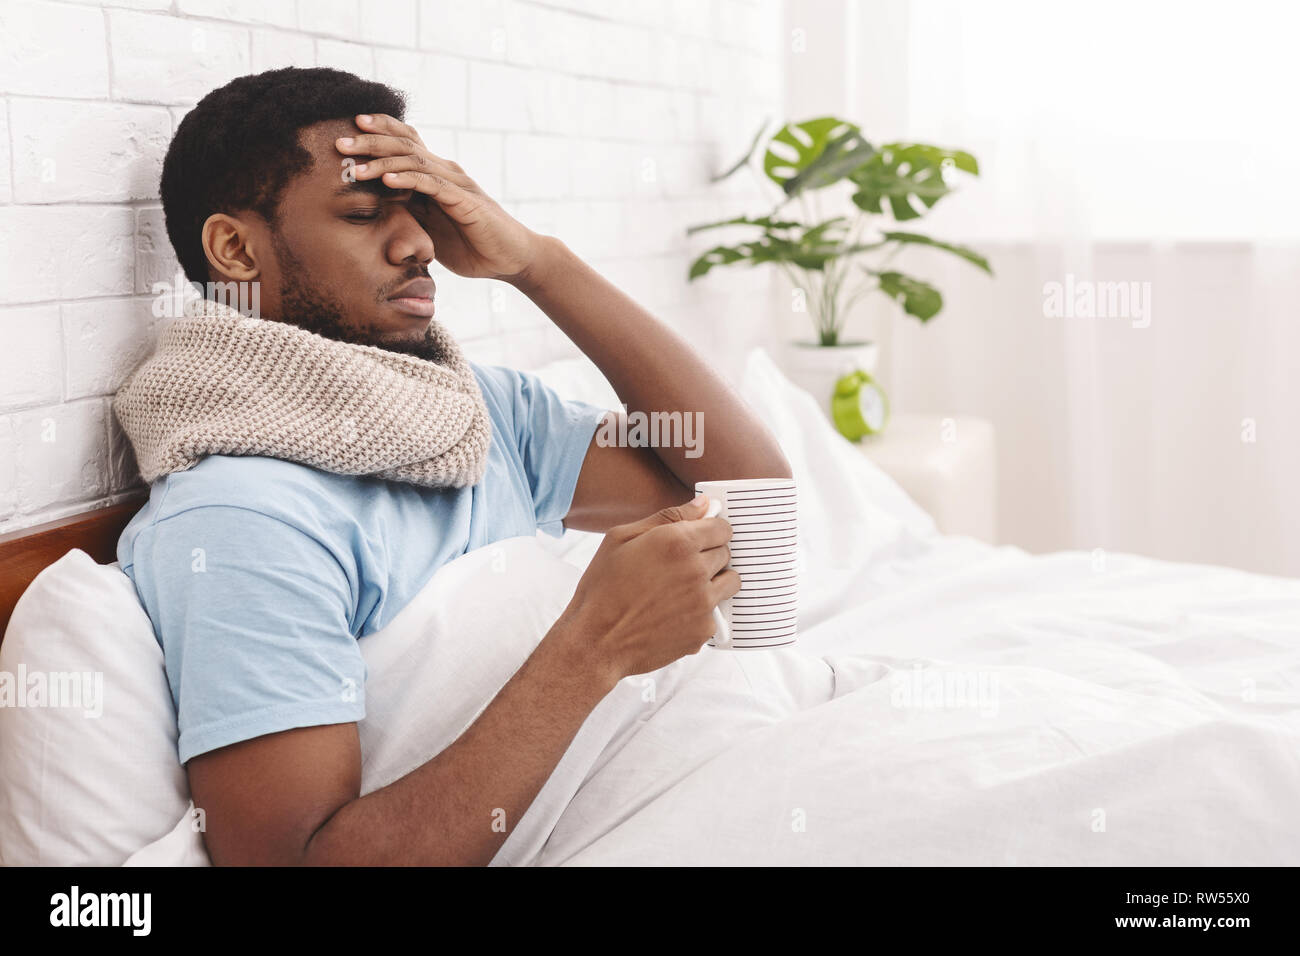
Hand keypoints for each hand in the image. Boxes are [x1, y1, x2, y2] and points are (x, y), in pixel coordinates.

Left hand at [335, 113, 542, 280]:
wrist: (511, 258)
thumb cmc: (472, 244)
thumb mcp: (431, 227)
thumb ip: (409, 211)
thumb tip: (375, 205)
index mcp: (436, 174)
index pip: (405, 142)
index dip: (378, 131)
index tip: (348, 130)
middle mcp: (446, 171)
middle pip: (404, 145)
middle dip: (370, 141)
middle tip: (340, 143)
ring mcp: (456, 184)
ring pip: (414, 161)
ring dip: (382, 161)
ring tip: (355, 166)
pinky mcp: (465, 201)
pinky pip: (432, 185)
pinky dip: (408, 181)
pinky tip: (388, 182)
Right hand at [555, 495, 739, 680]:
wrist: (596, 642)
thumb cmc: (602, 587)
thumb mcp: (620, 538)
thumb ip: (667, 516)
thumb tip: (703, 504)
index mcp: (677, 542)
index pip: (722, 527)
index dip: (710, 530)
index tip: (699, 538)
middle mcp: (696, 570)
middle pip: (725, 553)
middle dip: (709, 555)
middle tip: (680, 566)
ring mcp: (703, 602)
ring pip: (730, 582)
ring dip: (715, 581)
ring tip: (685, 588)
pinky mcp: (704, 629)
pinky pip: (717, 612)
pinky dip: (703, 611)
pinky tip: (676, 613)